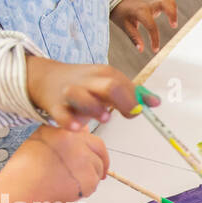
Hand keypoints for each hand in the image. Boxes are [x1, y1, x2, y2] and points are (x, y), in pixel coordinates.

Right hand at [0, 124, 108, 202]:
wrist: (22, 188)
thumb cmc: (24, 169)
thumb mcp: (38, 140)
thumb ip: (60, 134)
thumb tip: (82, 130)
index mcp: (65, 131)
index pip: (89, 135)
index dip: (93, 147)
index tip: (95, 154)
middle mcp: (77, 142)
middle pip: (100, 149)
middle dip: (103, 160)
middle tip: (102, 172)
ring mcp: (84, 160)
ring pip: (98, 168)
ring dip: (91, 176)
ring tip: (71, 183)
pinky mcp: (89, 178)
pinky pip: (95, 183)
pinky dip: (87, 189)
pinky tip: (70, 190)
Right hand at [25, 55, 155, 130]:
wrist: (45, 79)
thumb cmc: (85, 85)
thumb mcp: (108, 83)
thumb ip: (132, 94)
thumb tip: (156, 103)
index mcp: (104, 74)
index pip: (125, 85)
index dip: (136, 100)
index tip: (140, 111)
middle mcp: (87, 82)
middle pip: (110, 87)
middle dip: (125, 102)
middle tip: (129, 114)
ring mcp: (70, 94)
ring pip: (82, 97)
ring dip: (96, 109)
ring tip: (105, 117)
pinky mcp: (56, 108)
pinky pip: (62, 115)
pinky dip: (70, 122)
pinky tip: (78, 128)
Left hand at [111, 0, 178, 52]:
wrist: (117, 2)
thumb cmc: (120, 14)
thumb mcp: (125, 26)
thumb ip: (134, 38)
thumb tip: (141, 50)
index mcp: (140, 12)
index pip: (151, 25)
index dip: (155, 39)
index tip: (155, 50)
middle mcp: (147, 6)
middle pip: (164, 4)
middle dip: (172, 14)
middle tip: (174, 26)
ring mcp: (151, 3)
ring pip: (166, 0)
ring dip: (173, 9)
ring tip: (173, 22)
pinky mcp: (153, 3)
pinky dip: (170, 4)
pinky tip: (171, 12)